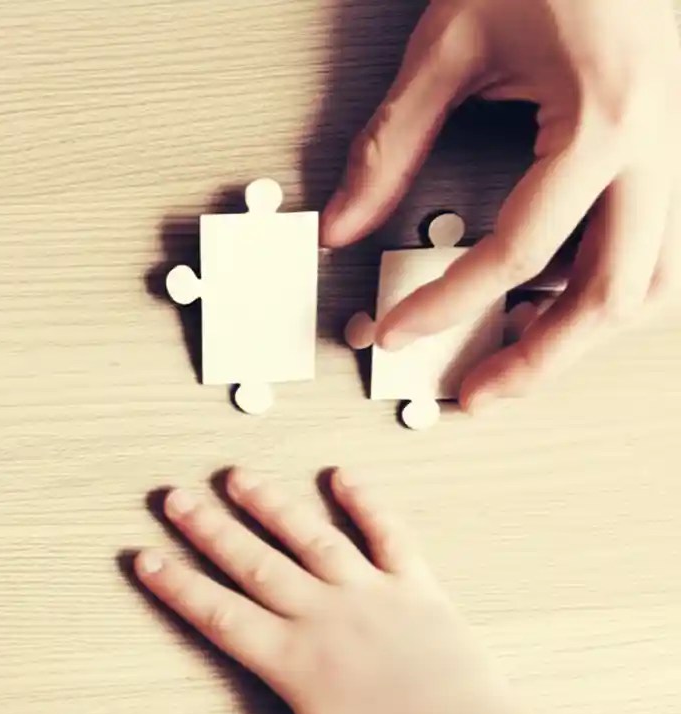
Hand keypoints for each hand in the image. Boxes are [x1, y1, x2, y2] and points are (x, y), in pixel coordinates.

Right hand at [134, 469, 524, 713]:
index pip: (219, 615)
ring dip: (271, 505)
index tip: (146, 560)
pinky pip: (389, 535)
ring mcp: (370, 596)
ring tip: (239, 476)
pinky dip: (367, 502)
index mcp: (295, 661)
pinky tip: (342, 475)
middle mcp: (324, 618)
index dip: (178, 586)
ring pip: (309, 538)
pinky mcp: (417, 588)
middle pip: (253, 564)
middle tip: (176, 499)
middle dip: (209, 530)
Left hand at [323, 0, 680, 411]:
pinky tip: (545, 300)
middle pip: (614, 294)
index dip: (450, 303)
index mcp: (605, 121)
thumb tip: (341, 229)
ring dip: (581, 334)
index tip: (396, 333)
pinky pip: (655, 248)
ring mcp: (679, 153)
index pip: (521, 249)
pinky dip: (602, 289)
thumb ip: (391, 143)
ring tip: (510, 357)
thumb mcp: (450, 44)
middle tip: (472, 394)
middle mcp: (659, 148)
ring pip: (653, 283)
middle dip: (541, 359)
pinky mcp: (673, 152)